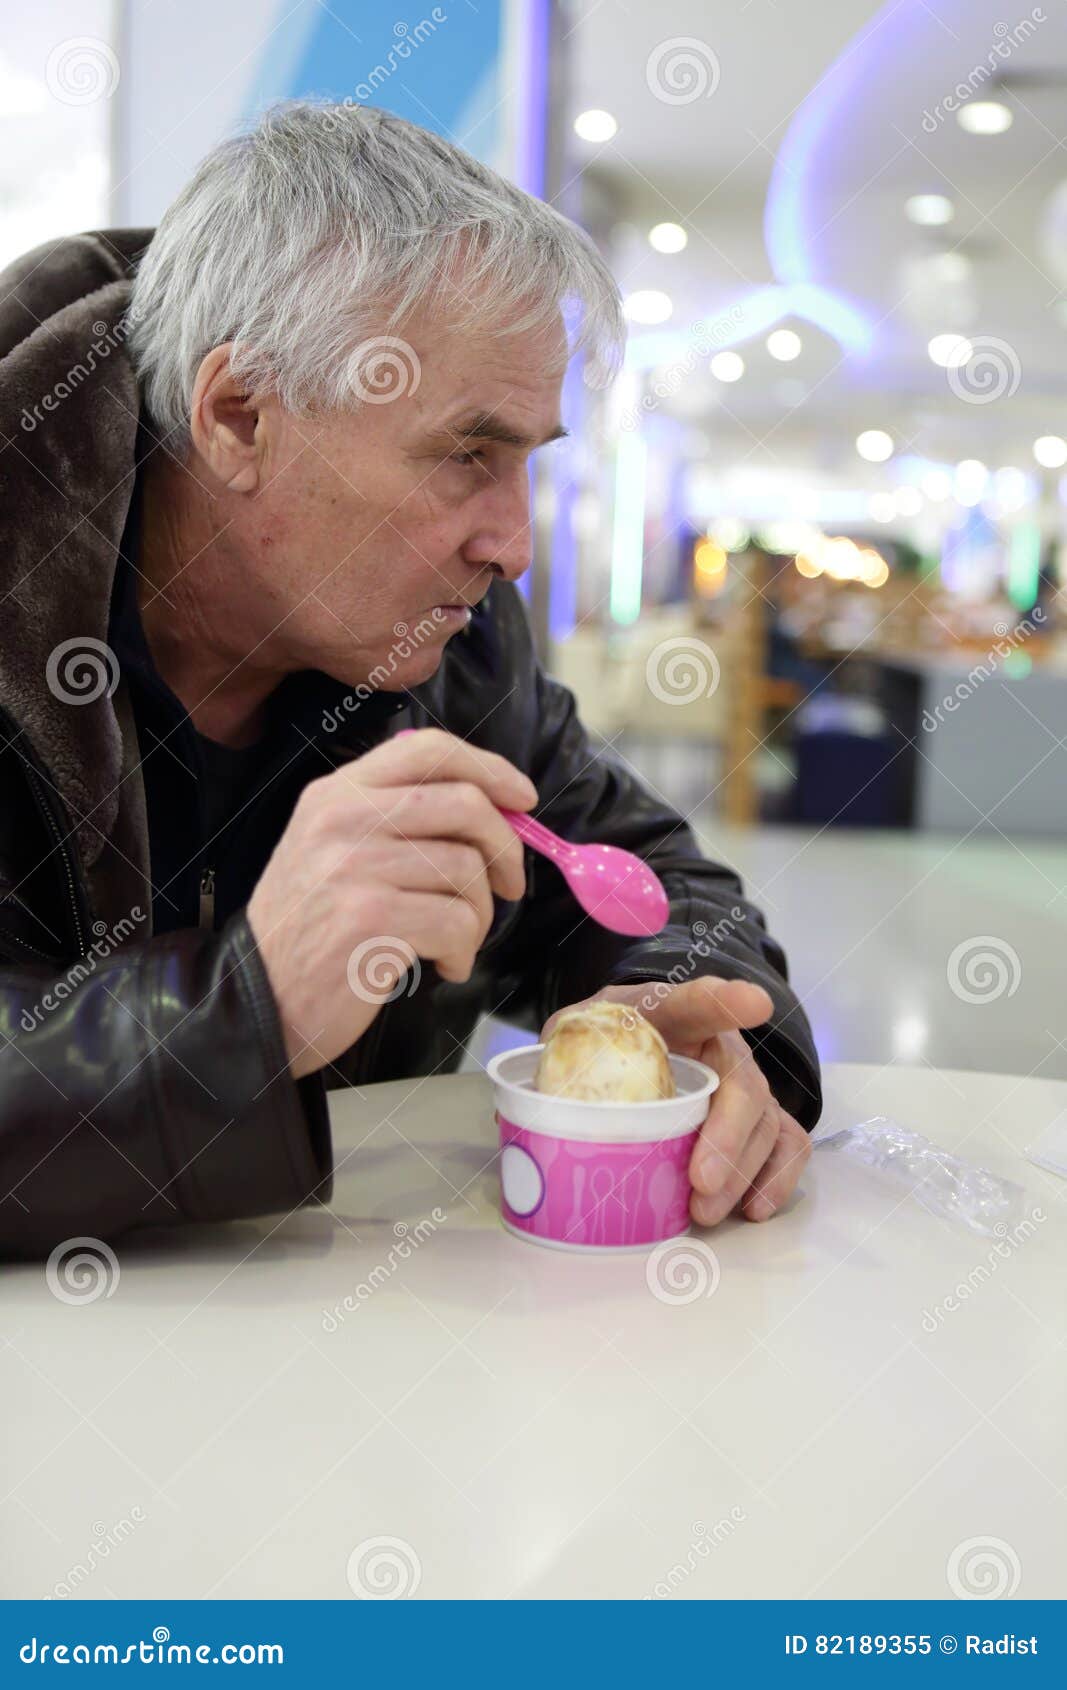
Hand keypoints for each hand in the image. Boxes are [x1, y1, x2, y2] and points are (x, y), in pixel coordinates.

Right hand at [248, 728, 535, 1076]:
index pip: (429, 748)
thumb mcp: (334, 849)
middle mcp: (343, 818)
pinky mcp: (368, 919)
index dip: (490, 769)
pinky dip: (464, 950)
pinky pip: (456, 922)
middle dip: (506, 848)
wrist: (258, 999)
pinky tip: (445, 965)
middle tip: (508, 885)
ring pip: (467, 869)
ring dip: (480, 914)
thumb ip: (399, 818)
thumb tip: (495, 809)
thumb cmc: (312, 929)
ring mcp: (353, 866)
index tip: (523, 799)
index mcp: (338, 792)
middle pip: (464, 803)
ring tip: (458, 939)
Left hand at [542, 978, 811, 1225]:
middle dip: (729, 1135)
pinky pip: (786, 1144)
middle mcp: (720, 1045)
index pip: (698, 1000)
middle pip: (743, 1083)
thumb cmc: (607, 1036)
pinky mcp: (758, 1118)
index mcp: (672, 1014)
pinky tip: (754, 1209)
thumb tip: (525, 1105)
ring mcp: (745, 1082)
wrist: (636, 1039)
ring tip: (706, 1211)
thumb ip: (558, 1052)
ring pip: (766, 1121)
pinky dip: (778, 1177)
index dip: (725, 1001)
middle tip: (700, 1182)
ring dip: (743, 1171)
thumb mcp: (574, 1029)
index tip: (753, 1002)